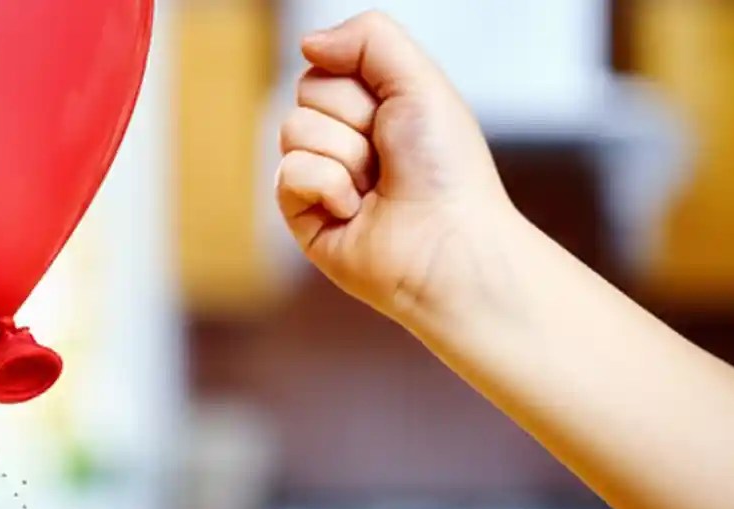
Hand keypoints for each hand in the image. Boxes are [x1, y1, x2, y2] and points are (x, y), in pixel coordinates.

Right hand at [276, 11, 524, 326]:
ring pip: (292, 130)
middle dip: (353, 119)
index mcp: (375, 105)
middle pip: (306, 93)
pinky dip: (326, 185)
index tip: (398, 113)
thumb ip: (369, 38)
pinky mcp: (301, 214)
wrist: (448, 245)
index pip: (328, 65)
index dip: (361, 85)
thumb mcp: (419, 81)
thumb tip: (306, 42)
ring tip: (374, 188)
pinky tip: (353, 210)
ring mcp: (319, 175)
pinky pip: (286, 172)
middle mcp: (345, 138)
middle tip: (388, 155)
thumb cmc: (447, 171)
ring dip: (344, 156)